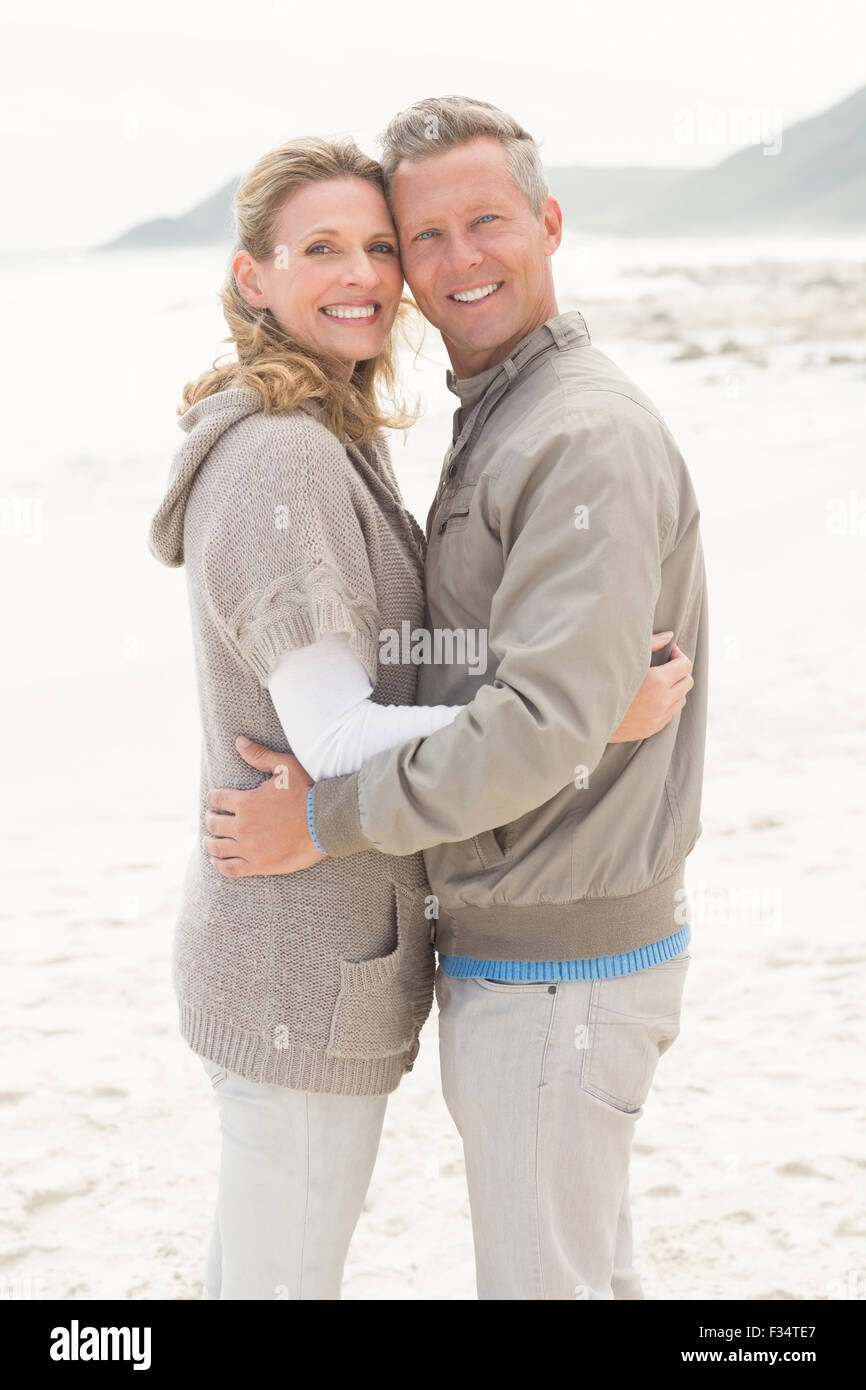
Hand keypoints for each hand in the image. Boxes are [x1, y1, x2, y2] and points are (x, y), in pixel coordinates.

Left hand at [203, 737, 325, 877]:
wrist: (327, 823)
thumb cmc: (309, 792)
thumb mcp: (285, 767)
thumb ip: (260, 755)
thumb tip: (239, 741)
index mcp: (245, 801)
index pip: (216, 799)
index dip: (213, 798)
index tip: (215, 800)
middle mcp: (243, 825)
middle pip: (213, 823)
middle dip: (211, 819)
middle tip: (213, 819)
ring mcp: (249, 847)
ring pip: (217, 847)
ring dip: (210, 842)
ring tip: (210, 841)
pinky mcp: (258, 864)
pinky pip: (229, 868)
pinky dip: (218, 864)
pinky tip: (216, 860)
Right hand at [608, 633, 693, 742]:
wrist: (588, 716)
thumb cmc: (603, 681)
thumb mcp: (625, 660)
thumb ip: (650, 644)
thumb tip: (669, 635)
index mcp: (657, 681)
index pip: (685, 665)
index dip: (679, 655)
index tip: (669, 652)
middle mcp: (662, 701)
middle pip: (688, 682)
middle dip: (680, 671)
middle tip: (666, 666)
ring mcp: (658, 717)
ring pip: (681, 700)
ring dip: (675, 689)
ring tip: (658, 683)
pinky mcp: (652, 729)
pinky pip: (669, 714)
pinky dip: (665, 705)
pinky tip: (650, 699)